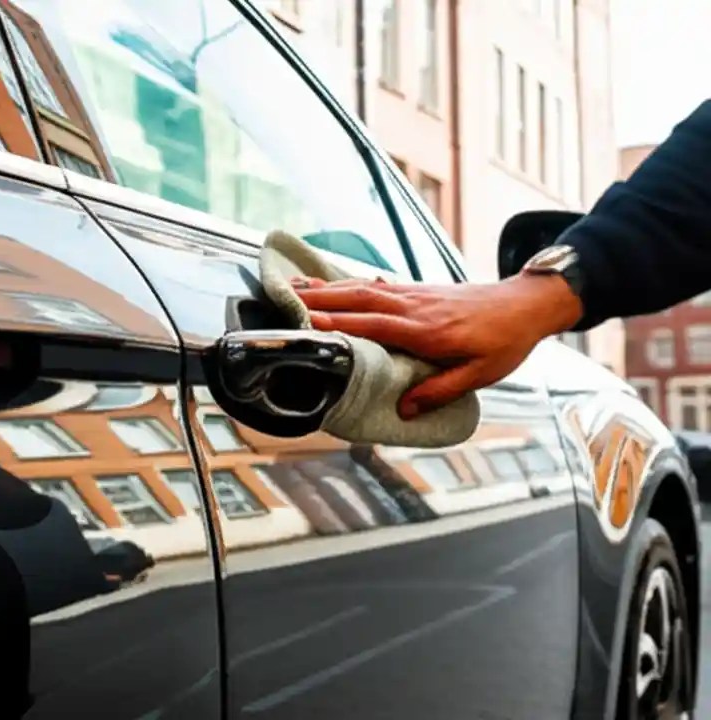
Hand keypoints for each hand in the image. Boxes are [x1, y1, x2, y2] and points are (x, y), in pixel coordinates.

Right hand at [293, 273, 583, 418]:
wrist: (526, 304)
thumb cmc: (505, 341)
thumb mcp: (480, 374)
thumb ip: (440, 390)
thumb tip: (405, 408)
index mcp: (427, 330)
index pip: (374, 324)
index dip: (340, 322)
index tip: (308, 322)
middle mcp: (415, 307)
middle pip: (360, 299)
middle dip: (321, 299)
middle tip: (285, 299)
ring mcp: (415, 295)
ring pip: (364, 287)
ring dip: (329, 287)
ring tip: (297, 286)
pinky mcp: (418, 290)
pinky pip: (377, 284)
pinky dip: (350, 283)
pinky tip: (335, 284)